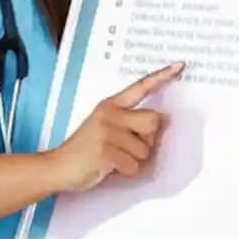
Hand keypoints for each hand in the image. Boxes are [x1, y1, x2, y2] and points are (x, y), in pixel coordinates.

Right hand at [46, 62, 184, 192]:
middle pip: (153, 122)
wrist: (59, 167)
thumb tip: (157, 125)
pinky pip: (134, 166)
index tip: (179, 66)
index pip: (140, 88)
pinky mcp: (106, 151)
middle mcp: (110, 114)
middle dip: (147, 139)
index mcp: (110, 105)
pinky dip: (125, 172)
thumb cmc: (86, 150)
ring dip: (134, 160)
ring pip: (145, 150)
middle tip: (126, 147)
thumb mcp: (104, 127)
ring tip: (113, 159)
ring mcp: (107, 132)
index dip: (161, 77)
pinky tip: (108, 168)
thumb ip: (128, 122)